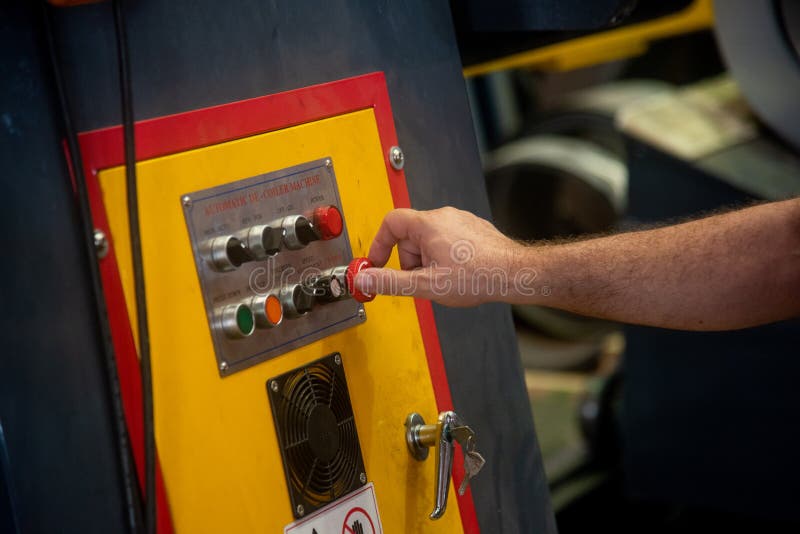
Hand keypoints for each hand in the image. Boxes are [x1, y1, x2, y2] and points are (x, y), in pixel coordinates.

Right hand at [354, 207, 521, 305]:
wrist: (514, 275)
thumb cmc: (478, 276)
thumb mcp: (426, 284)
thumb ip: (391, 281)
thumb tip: (365, 279)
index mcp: (429, 224)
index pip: (391, 222)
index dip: (380, 244)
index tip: (377, 263)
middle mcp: (444, 216)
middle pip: (410, 236)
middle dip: (411, 261)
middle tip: (424, 280)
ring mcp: (461, 220)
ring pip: (430, 240)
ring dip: (429, 261)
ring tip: (447, 278)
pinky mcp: (473, 229)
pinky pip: (448, 241)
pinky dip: (446, 257)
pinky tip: (460, 273)